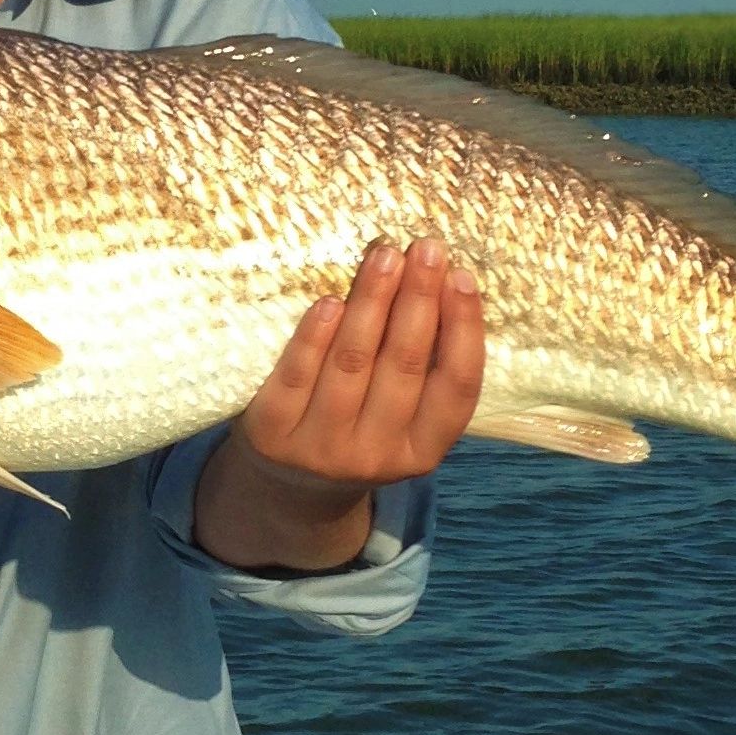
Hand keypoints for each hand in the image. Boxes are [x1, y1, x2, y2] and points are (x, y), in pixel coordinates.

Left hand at [195, 237, 485, 571]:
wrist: (286, 487)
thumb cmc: (359, 427)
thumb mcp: (401, 420)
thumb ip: (422, 367)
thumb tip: (441, 279)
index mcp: (423, 452)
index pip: (456, 388)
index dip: (464, 330)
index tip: (463, 277)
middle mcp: (376, 456)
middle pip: (404, 366)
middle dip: (418, 299)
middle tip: (425, 247)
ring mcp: (322, 447)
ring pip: (353, 363)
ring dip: (372, 303)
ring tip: (384, 255)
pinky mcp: (271, 432)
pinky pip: (297, 375)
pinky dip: (315, 336)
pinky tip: (331, 300)